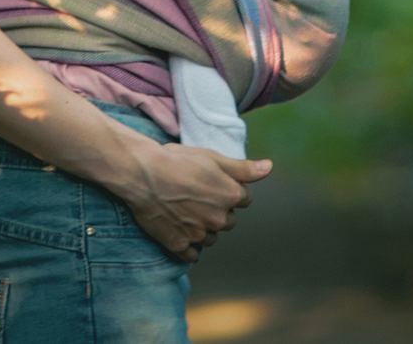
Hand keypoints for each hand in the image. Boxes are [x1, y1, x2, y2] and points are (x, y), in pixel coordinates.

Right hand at [112, 141, 270, 263]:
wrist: (143, 174)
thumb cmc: (177, 162)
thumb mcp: (213, 158)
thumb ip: (244, 168)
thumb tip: (269, 168)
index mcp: (231, 196)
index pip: (243, 199)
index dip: (228, 189)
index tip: (211, 182)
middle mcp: (219, 219)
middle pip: (228, 220)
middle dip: (217, 210)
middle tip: (196, 195)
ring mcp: (199, 235)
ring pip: (211, 237)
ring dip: (204, 227)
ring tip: (185, 210)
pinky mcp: (180, 245)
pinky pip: (192, 254)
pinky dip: (188, 246)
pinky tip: (179, 230)